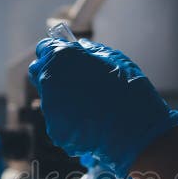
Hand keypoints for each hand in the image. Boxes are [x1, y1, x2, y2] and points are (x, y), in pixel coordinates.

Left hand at [29, 38, 177, 177]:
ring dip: (64, 102)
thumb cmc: (130, 89)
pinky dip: (71, 124)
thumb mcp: (114, 59)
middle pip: (39, 73)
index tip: (64, 60)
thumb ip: (90, 52)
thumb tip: (79, 47)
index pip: (44, 48)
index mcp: (61, 56)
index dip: (55, 53)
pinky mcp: (55, 131)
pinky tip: (92, 124)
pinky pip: (60, 124)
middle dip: (52, 75)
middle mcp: (49, 80)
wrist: (138, 128)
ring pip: (50, 101)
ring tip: (92, 109)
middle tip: (75, 83)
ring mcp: (50, 108)